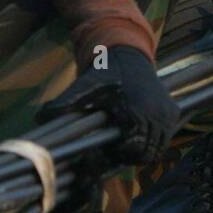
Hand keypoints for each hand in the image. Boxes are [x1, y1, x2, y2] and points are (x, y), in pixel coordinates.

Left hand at [38, 46, 179, 164]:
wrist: (128, 55)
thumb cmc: (105, 72)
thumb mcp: (83, 87)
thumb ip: (62, 103)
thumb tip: (39, 118)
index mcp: (138, 109)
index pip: (132, 149)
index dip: (117, 156)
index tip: (102, 154)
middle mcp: (158, 113)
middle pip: (146, 153)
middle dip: (128, 157)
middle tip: (111, 152)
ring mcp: (167, 113)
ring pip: (157, 149)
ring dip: (141, 153)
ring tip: (122, 146)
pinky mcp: (172, 111)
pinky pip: (165, 139)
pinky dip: (152, 144)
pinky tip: (135, 138)